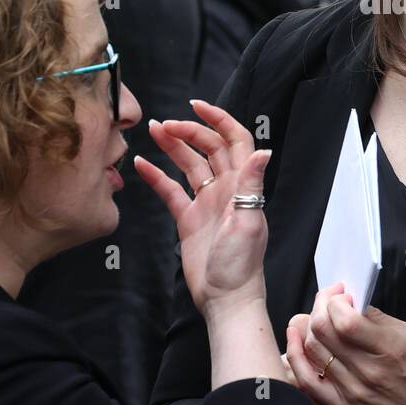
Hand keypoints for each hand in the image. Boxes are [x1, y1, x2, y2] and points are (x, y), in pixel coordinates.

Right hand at [135, 99, 270, 317]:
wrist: (225, 298)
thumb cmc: (241, 265)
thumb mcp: (248, 222)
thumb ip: (252, 184)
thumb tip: (264, 151)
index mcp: (243, 185)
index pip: (235, 140)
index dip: (219, 120)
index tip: (196, 106)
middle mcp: (226, 189)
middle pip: (209, 148)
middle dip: (189, 131)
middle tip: (164, 124)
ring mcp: (206, 203)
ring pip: (189, 165)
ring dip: (173, 147)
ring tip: (152, 131)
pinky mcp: (189, 219)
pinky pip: (171, 191)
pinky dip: (157, 177)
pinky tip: (141, 164)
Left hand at [284, 284, 405, 404]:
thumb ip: (378, 318)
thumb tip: (351, 302)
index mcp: (389, 349)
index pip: (343, 321)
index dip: (335, 300)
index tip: (342, 293)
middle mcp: (368, 372)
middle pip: (322, 332)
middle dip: (320, 306)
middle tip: (329, 300)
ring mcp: (354, 392)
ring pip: (311, 351)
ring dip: (308, 326)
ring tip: (318, 316)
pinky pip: (309, 381)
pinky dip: (296, 357)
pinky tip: (296, 338)